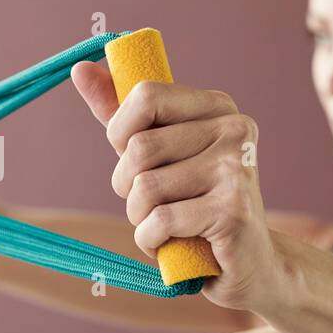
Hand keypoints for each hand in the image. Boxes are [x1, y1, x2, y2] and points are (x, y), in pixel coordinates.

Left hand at [71, 61, 279, 312]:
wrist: (251, 264)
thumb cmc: (195, 203)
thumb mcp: (157, 153)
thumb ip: (122, 113)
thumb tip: (81, 68)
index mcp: (217, 106)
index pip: (145, 95)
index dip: (120, 132)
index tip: (134, 158)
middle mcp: (234, 129)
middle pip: (139, 147)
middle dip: (128, 184)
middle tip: (154, 203)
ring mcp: (237, 168)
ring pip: (145, 187)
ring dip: (140, 218)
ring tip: (167, 225)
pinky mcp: (234, 211)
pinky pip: (159, 221)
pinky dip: (152, 241)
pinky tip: (174, 244)